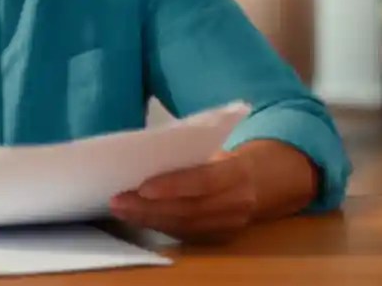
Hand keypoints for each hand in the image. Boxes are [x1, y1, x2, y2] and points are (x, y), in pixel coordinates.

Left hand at [110, 152, 257, 242]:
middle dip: (149, 208)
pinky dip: (159, 226)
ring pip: (184, 227)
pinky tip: (138, 218)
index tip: (142, 187)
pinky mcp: (220, 237)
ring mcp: (230, 224)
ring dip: (148, 220)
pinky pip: (185, 234)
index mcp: (239, 171)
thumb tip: (145, 152)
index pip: (204, 181)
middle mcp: (238, 202)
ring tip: (121, 210)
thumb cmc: (230, 153)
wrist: (263, 180)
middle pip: (189, 210)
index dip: (173, 186)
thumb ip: (191, 151)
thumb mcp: (218, 144)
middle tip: (118, 201)